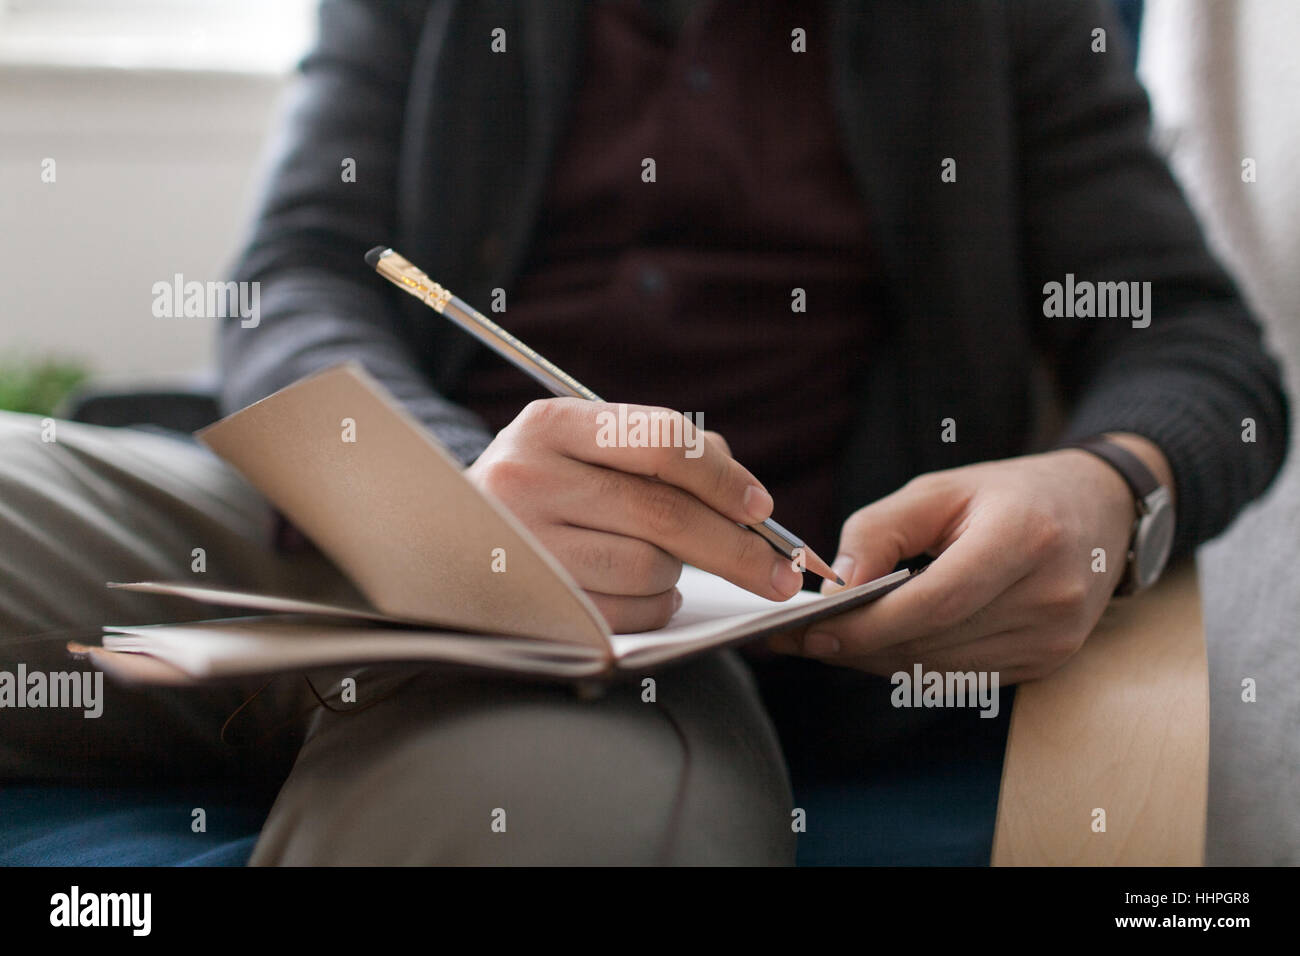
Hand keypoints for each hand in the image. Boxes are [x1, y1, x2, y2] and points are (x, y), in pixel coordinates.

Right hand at [465, 398, 805, 631]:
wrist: (453, 540)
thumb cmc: (545, 490)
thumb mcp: (585, 448)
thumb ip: (662, 452)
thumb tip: (743, 492)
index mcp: (549, 423)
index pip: (662, 442)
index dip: (724, 479)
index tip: (761, 509)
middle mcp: (526, 476)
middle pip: (664, 514)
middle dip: (737, 548)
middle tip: (778, 574)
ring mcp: (522, 542)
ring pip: (649, 566)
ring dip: (680, 576)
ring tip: (669, 567)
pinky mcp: (531, 599)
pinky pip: (628, 611)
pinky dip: (656, 607)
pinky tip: (646, 593)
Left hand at [768, 434, 1173, 683]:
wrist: (1099, 510)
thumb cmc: (1008, 494)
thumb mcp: (938, 488)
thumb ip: (878, 532)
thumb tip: (836, 589)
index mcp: (1024, 538)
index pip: (935, 602)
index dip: (869, 625)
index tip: (812, 631)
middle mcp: (1049, 596)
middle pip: (932, 642)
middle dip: (857, 645)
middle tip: (798, 639)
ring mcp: (1055, 637)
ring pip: (940, 669)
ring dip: (878, 660)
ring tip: (830, 640)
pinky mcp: (1049, 662)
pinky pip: (961, 677)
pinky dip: (913, 664)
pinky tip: (881, 645)